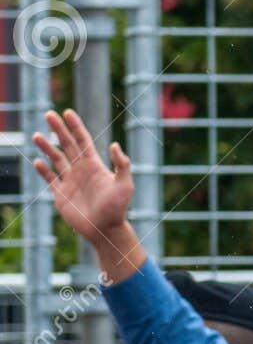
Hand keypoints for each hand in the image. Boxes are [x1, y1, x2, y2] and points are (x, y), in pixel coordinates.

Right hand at [31, 110, 142, 278]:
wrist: (106, 231)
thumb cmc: (117, 209)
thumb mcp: (125, 186)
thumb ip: (121, 165)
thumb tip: (114, 145)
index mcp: (95, 165)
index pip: (83, 141)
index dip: (75, 126)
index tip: (67, 112)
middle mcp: (82, 170)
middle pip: (67, 144)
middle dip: (58, 129)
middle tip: (48, 114)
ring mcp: (71, 181)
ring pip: (56, 159)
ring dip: (46, 147)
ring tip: (37, 135)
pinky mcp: (61, 194)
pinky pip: (50, 179)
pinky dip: (43, 170)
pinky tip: (38, 161)